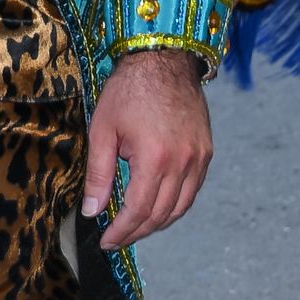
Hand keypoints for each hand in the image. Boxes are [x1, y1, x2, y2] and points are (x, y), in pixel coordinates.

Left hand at [83, 47, 212, 247]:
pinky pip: (193, 191)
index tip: (106, 241)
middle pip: (161, 215)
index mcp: (155, 159)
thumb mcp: (103, 129)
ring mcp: (199, 159)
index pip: (139, 211)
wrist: (164, 58)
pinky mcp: (207, 152)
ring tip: (135, 227)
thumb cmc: (128, 90)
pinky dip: (175, 205)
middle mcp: (183, 164)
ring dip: (157, 223)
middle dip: (137, 232)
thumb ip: (99, 174)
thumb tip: (93, 211)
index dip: (122, 231)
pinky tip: (157, 206)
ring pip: (181, 207)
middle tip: (117, 238)